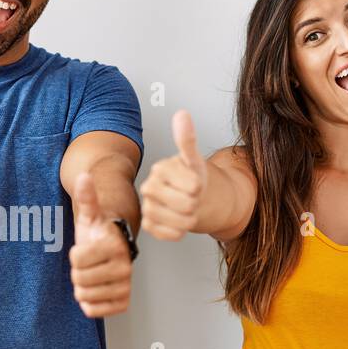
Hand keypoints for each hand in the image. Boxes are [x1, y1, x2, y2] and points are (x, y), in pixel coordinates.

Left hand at [68, 172, 132, 317]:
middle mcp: (125, 266)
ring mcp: (125, 286)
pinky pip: (93, 310)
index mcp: (115, 245)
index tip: (85, 247)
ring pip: (84, 296)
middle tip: (88, 262)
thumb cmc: (98, 232)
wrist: (114, 249)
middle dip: (77, 271)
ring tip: (91, 274)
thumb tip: (83, 176)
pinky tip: (95, 289)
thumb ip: (86, 196)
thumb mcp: (90, 213)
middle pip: (79, 279)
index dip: (75, 254)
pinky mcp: (123, 302)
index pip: (77, 259)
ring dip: (82, 286)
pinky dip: (88, 302)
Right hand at [139, 109, 207, 240]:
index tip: (194, 182)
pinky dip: (180, 231)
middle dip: (195, 203)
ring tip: (185, 209)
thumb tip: (182, 114)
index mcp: (159, 169)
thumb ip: (187, 139)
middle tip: (190, 197)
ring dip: (189, 219)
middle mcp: (148, 187)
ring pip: (180, 221)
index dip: (200, 187)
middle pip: (187, 204)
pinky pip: (171, 234)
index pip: (193, 186)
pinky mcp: (148, 225)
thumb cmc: (191, 179)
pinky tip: (178, 221)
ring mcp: (147, 207)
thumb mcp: (194, 160)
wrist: (188, 199)